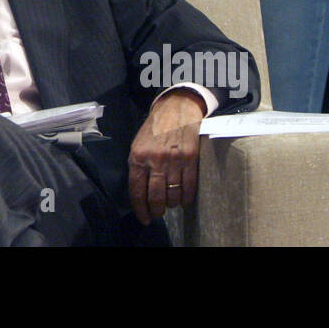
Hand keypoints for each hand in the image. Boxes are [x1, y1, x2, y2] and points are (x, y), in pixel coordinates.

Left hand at [128, 90, 206, 223]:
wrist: (175, 109)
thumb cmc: (155, 130)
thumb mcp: (138, 145)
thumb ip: (138, 167)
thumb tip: (139, 193)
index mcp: (138, 157)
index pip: (137, 191)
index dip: (140, 209)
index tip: (144, 218)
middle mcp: (155, 160)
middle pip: (156, 197)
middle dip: (156, 210)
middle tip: (157, 213)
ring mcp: (174, 160)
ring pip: (173, 195)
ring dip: (171, 204)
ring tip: (170, 203)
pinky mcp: (191, 159)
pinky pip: (189, 187)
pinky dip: (187, 198)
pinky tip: (184, 199)